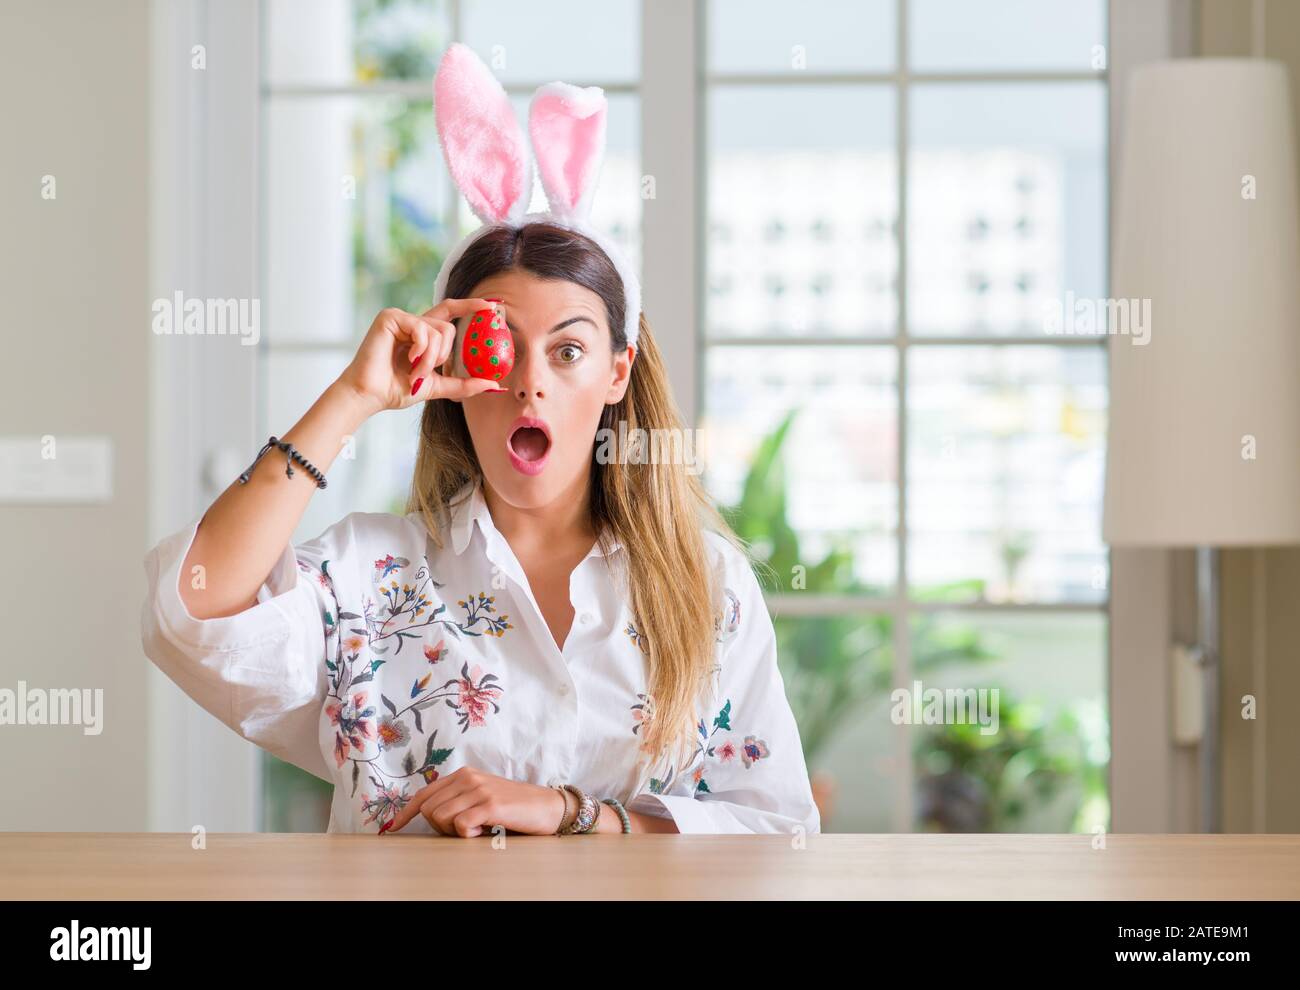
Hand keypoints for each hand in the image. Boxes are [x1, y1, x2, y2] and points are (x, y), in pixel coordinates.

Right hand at [336, 300, 506, 414]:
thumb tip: (494, 384)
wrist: (370, 395)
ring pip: (438, 330)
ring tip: (414, 372)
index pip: (451, 312)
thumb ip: (463, 383)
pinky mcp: (391, 317)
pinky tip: (407, 359)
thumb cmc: (396, 390)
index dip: (471, 306)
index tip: (494, 305)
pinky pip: (422, 329)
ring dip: (431, 358)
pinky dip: (421, 350)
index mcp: (422, 334)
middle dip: (444, 355)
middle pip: (449, 327)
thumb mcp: (437, 386)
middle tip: (426, 372)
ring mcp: (401, 317)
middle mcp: (413, 322)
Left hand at [382, 767, 568, 837]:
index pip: (424, 794)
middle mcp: (468, 778)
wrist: (547, 807)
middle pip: (429, 810)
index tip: (393, 828)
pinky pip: (461, 825)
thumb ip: (458, 801)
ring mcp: (479, 789)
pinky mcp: (490, 804)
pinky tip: (484, 831)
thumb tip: (429, 817)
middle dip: (439, 827)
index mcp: (463, 775)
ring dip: (454, 832)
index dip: (405, 813)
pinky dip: (468, 835)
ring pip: (440, 818)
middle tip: (465, 830)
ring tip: (477, 829)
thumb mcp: (481, 798)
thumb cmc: (513, 807)